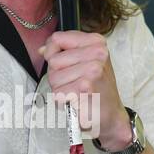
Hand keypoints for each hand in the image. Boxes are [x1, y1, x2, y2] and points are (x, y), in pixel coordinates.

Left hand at [39, 31, 127, 146]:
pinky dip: (64, 101)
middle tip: (75, 84)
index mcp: (96, 42)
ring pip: (53, 77)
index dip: (52, 53)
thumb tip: (42, 49)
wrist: (111, 115)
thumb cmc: (97, 90)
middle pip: (53, 60)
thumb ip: (64, 52)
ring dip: (60, 89)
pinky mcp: (85, 86)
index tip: (63, 65)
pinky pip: (58, 93)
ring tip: (76, 92)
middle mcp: (97, 53)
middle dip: (57, 75)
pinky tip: (77, 101)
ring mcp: (92, 69)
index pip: (57, 38)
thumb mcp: (85, 63)